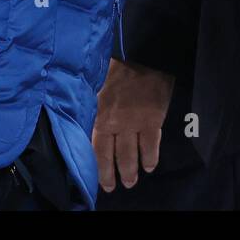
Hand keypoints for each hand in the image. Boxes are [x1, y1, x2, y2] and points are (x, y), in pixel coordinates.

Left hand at [93, 58, 175, 191]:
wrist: (144, 53)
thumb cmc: (118, 64)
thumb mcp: (98, 82)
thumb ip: (94, 102)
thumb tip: (87, 116)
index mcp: (98, 111)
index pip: (94, 145)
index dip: (95, 164)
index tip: (96, 176)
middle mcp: (114, 122)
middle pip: (112, 155)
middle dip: (112, 174)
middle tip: (114, 186)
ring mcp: (133, 123)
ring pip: (130, 155)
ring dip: (130, 171)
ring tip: (131, 181)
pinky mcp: (152, 120)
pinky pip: (151, 146)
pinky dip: (150, 158)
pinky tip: (150, 166)